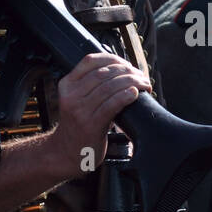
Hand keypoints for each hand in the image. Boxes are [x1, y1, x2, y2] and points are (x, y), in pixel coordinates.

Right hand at [46, 52, 151, 176]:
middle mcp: (71, 96)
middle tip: (141, 76)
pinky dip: (126, 96)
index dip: (113, 58)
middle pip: (104, 73)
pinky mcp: (90, 125)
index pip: (90, 61)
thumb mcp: (77, 99)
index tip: (128, 64)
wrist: (67, 152)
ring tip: (144, 84)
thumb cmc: (79, 124)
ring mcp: (79, 111)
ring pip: (110, 87)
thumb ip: (91, 84)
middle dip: (127, 71)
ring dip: (132, 83)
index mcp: (67, 84)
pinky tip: (135, 94)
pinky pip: (111, 105)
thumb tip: (121, 68)